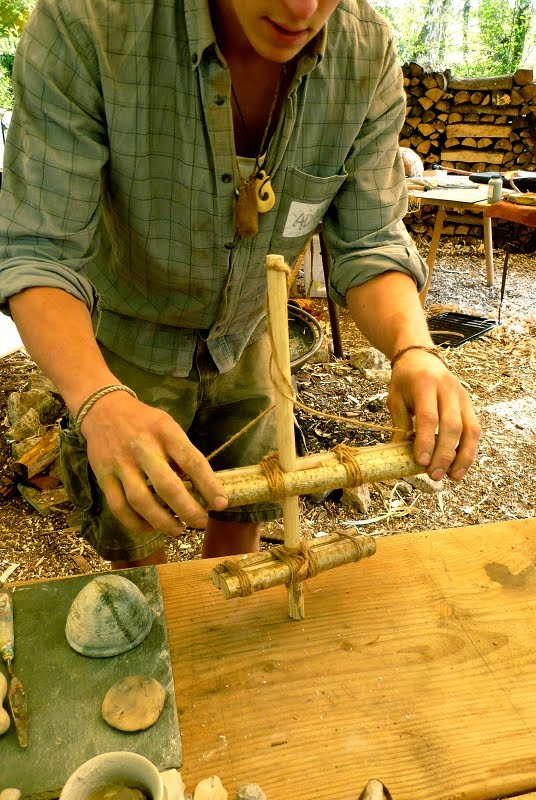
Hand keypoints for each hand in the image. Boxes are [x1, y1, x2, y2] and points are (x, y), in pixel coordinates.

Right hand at [80, 392, 227, 534]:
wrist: (103, 409)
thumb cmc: (144, 422)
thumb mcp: (168, 426)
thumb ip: (182, 453)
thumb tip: (204, 489)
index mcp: (165, 432)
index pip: (192, 461)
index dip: (209, 485)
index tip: (222, 504)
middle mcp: (142, 447)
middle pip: (167, 486)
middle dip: (187, 510)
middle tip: (200, 523)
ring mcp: (120, 462)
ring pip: (141, 501)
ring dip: (162, 521)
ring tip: (178, 530)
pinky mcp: (103, 475)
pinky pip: (119, 507)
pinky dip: (136, 523)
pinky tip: (150, 527)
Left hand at [387, 350, 480, 480]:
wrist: (421, 357)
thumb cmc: (405, 380)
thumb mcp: (395, 398)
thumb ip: (400, 424)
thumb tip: (401, 456)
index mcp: (425, 384)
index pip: (428, 417)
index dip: (425, 441)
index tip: (421, 462)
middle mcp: (448, 389)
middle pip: (452, 426)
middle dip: (444, 454)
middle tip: (434, 475)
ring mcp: (462, 396)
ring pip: (470, 429)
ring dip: (463, 456)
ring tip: (453, 477)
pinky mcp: (470, 404)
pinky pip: (474, 429)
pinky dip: (469, 450)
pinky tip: (460, 465)